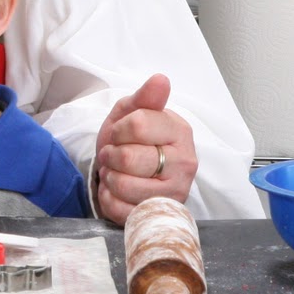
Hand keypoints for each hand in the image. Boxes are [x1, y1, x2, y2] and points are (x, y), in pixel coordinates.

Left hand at [92, 73, 196, 225]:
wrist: (131, 171)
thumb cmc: (131, 139)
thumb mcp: (131, 112)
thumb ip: (145, 97)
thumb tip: (160, 80)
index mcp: (179, 131)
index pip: (138, 124)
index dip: (118, 130)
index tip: (120, 134)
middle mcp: (185, 162)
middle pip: (129, 158)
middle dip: (111, 155)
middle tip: (114, 155)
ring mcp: (175, 191)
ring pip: (124, 185)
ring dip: (109, 177)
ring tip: (115, 171)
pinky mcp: (161, 213)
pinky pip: (122, 210)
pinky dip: (109, 199)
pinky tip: (115, 191)